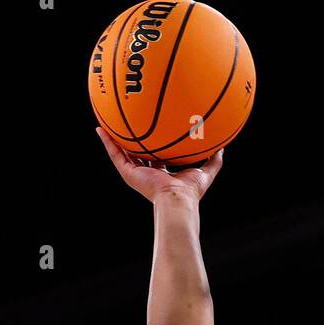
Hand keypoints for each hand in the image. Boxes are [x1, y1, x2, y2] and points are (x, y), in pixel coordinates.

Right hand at [96, 127, 222, 204]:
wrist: (177, 200)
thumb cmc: (191, 192)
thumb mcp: (205, 172)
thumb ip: (214, 160)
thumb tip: (223, 146)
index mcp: (162, 175)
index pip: (155, 158)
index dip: (153, 146)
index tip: (152, 134)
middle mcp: (148, 174)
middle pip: (137, 154)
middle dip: (133, 142)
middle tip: (129, 125)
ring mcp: (137, 174)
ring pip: (122, 153)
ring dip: (114, 139)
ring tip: (106, 124)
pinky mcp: (129, 174)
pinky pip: (115, 155)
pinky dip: (107, 142)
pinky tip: (100, 129)